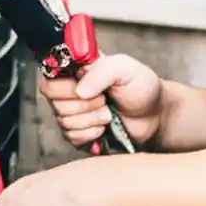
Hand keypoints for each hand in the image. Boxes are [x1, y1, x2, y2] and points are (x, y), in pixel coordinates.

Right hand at [40, 53, 163, 149]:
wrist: (155, 116)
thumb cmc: (141, 87)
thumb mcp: (125, 68)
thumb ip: (101, 72)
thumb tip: (80, 91)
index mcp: (75, 70)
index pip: (50, 76)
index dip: (65, 85)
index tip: (84, 87)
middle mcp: (69, 91)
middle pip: (54, 101)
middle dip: (84, 104)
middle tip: (104, 100)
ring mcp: (72, 113)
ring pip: (63, 121)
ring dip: (91, 119)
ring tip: (109, 113)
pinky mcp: (78, 134)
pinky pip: (71, 137)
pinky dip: (90, 134)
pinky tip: (104, 128)